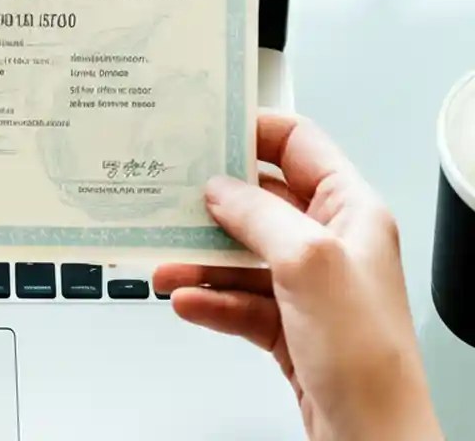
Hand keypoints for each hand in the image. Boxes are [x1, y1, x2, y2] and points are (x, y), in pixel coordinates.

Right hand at [155, 113, 441, 440]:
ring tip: (168, 264)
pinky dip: (208, 300)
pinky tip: (188, 301)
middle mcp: (329, 243)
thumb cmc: (367, 357)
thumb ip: (259, 216)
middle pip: (258, 202)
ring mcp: (306, 286)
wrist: (369, 436)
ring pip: (239, 255)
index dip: (251, 130)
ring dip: (199, 259)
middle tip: (168, 196)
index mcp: (350, 211)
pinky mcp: (286, 325)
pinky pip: (236, 300)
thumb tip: (221, 189)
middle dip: (209, 204)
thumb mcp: (308, 263)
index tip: (206, 128)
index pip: (298, 144)